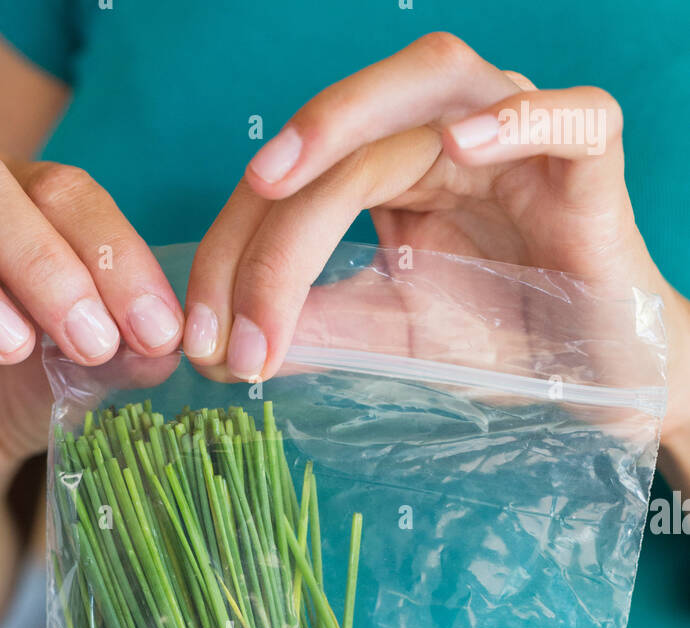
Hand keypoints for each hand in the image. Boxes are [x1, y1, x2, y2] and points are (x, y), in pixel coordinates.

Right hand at [0, 147, 183, 521]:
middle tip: (89, 339)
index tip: (155, 329)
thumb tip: (171, 343)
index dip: (111, 254)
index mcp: (17, 209)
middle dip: (41, 259)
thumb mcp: (83, 378)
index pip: (64, 193)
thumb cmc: (19, 393)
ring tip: (12, 347)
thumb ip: (126, 354)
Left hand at [183, 32, 689, 456]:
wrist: (597, 375)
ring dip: (352, 115)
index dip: (239, 251)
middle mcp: (446, 132)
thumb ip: (317, 329)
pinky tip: (461, 151)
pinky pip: (565, 116)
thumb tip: (221, 350)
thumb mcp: (389, 337)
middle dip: (273, 212)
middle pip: (346, 131)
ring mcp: (517, 137)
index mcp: (394, 166)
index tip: (205, 340)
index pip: (298, 182)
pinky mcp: (590, 158)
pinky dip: (516, 122)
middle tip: (227, 297)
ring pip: (435, 78)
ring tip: (289, 176)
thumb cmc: (499, 340)